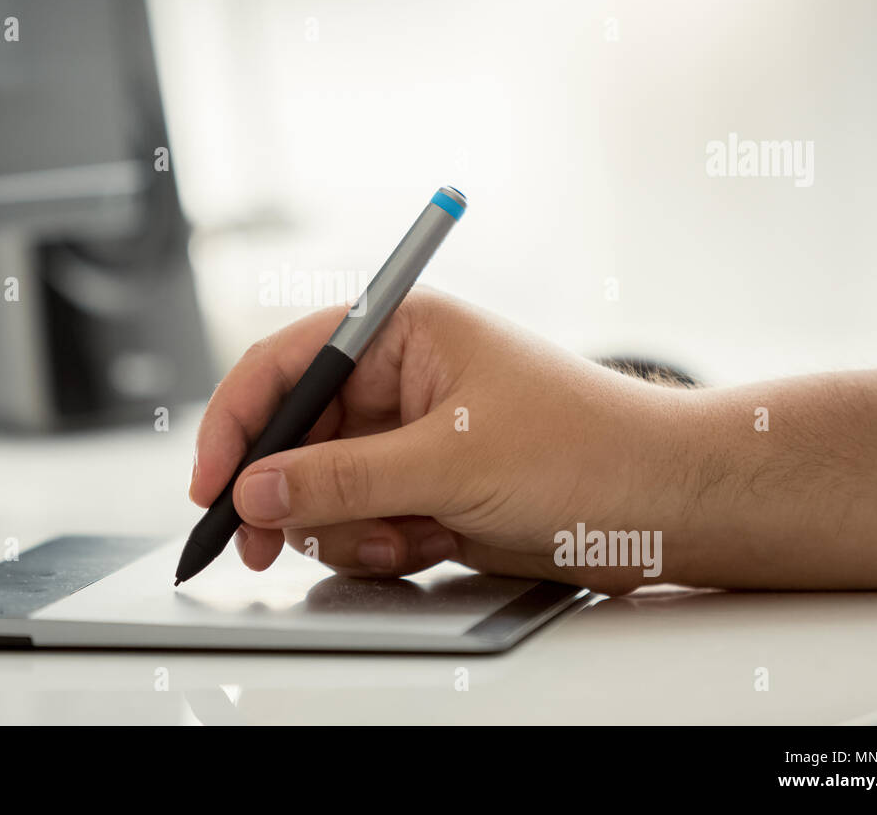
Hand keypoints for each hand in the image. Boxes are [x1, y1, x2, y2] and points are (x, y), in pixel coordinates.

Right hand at [189, 288, 685, 593]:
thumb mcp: (451, 462)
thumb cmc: (584, 447)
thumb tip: (255, 491)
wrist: (663, 503)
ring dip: (343, 526)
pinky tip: (426, 544)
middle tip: (262, 545)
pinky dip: (377, 543)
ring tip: (402, 538)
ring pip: (321, 488)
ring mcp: (408, 438)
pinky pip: (359, 520)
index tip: (212, 484)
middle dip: (285, 493)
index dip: (238, 422)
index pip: (287, 363)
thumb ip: (342, 478)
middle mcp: (397, 379)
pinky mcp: (423, 488)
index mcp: (401, 331)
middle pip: (294, 435)